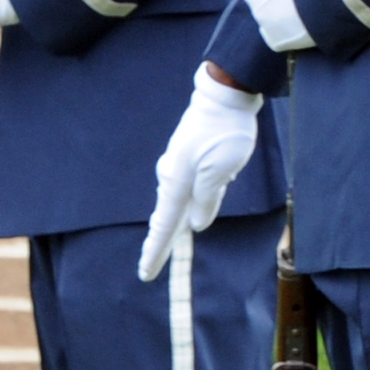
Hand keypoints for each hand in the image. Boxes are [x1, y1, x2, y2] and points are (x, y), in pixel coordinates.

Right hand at [140, 68, 264, 280]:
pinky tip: (198, 212)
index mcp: (177, 182)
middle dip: (160, 244)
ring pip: (181, 203)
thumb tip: (196, 225)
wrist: (224, 96)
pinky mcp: (192, 159)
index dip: (156, 251)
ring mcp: (181, 167)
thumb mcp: (221, 170)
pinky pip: (192, 189)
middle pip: (167, 218)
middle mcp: (173, 177)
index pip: (164, 225)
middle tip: (148, 270)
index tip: (145, 274)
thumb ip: (207, 200)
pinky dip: (192, 204)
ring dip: (177, 225)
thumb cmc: (225, 133)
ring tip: (166, 246)